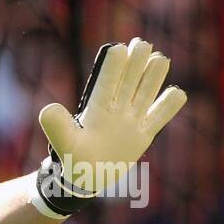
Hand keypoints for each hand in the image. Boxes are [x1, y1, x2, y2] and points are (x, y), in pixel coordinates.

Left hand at [35, 37, 187, 213]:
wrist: (85, 178)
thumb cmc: (72, 160)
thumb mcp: (63, 143)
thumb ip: (56, 126)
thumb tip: (48, 108)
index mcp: (96, 109)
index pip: (106, 84)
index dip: (112, 67)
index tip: (118, 49)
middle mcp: (115, 110)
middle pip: (129, 81)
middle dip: (135, 63)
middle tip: (141, 44)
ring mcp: (131, 120)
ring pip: (146, 92)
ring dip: (153, 76)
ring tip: (159, 58)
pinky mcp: (143, 133)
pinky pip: (160, 116)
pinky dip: (170, 105)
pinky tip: (176, 93)